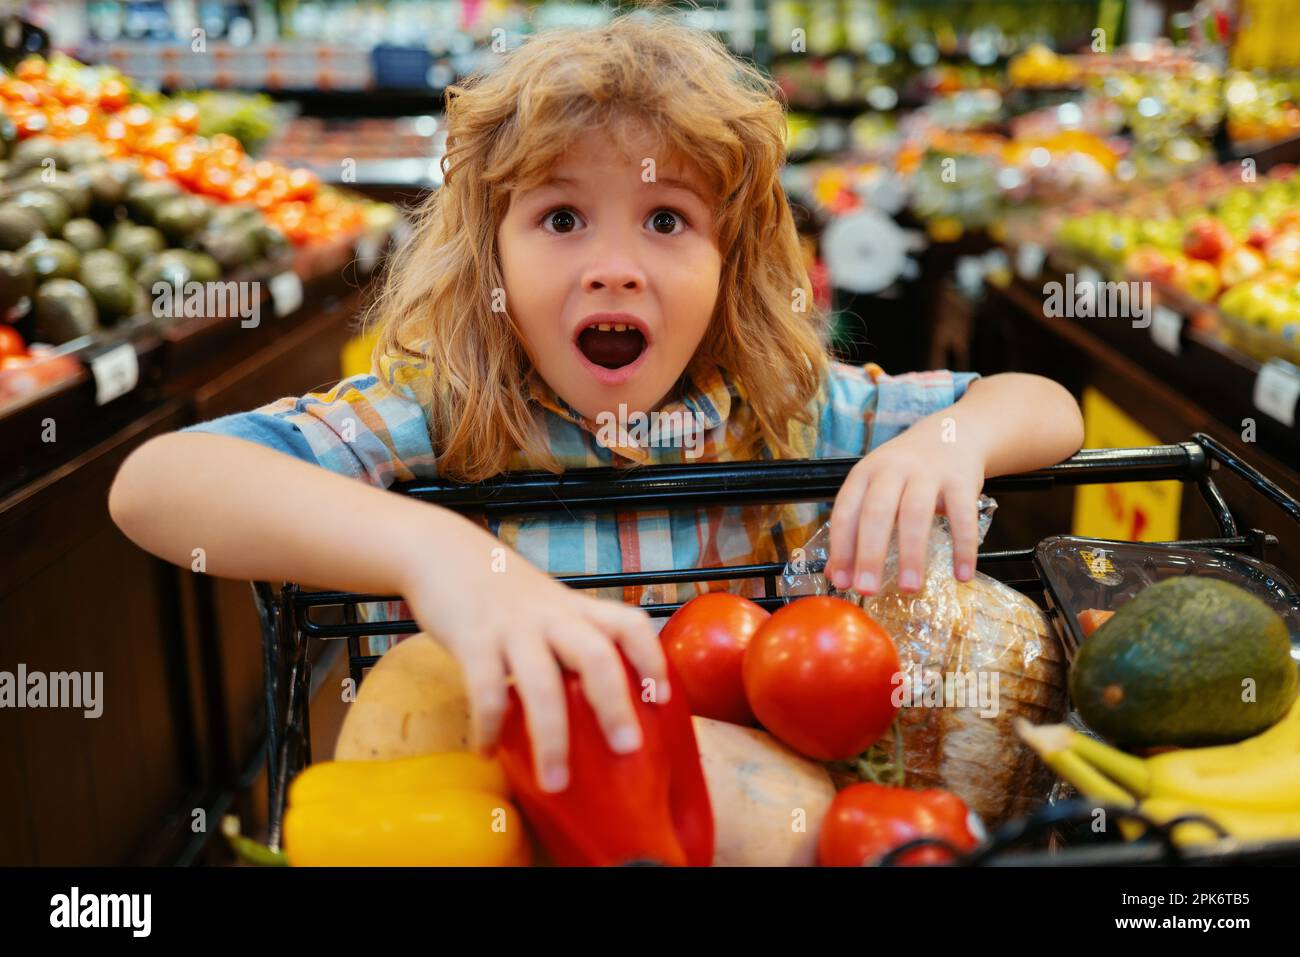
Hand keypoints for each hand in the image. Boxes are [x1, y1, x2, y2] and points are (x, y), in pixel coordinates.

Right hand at [401, 529, 668, 793]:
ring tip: (556, 782)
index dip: (652, 658)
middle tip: (627, 749)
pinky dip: (489, 727)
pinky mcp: (472, 639)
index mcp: (576, 609)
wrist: (442, 551)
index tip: (664, 698)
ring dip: (552, 738)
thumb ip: (570, 640)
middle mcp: (552, 616)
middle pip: (596, 656)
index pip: (628, 624)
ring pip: (542, 683)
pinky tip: (487, 751)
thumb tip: (595, 702)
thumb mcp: (547, 606)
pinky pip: (484, 689)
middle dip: (615, 705)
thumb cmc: (502, 592)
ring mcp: (512, 628)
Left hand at [825, 427, 983, 595]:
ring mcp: (928, 473)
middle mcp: (893, 470)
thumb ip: (855, 527)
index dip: (841, 548)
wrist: (951, 433)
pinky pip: (962, 516)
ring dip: (912, 554)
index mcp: (865, 474)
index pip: (846, 512)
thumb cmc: (905, 471)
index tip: (840, 581)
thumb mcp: (874, 488)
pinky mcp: (961, 480)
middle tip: (867, 589)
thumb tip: (836, 574)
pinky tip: (962, 575)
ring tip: (909, 588)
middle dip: (870, 554)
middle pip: (877, 513)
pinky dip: (963, 547)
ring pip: (916, 514)